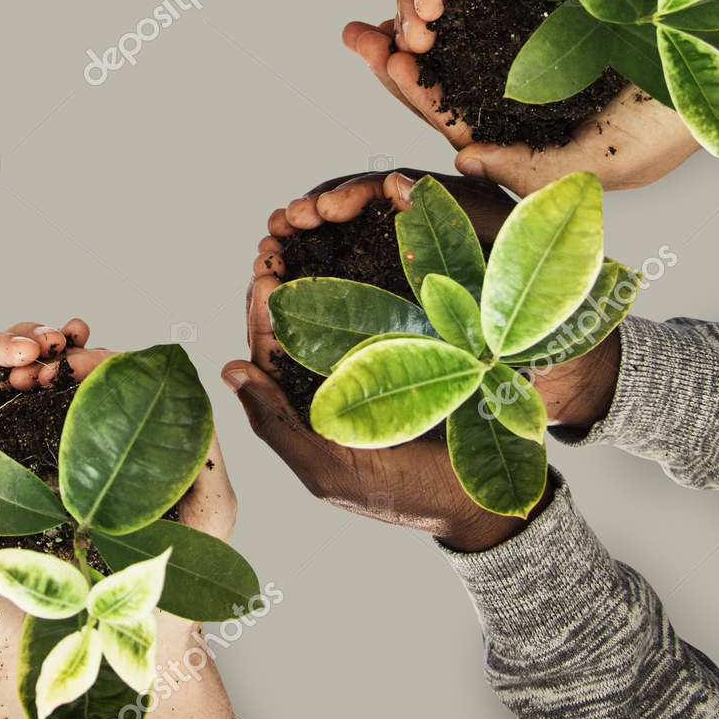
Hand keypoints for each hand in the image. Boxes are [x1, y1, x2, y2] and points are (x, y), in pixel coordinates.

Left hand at [232, 168, 530, 551]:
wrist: (489, 498)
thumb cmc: (405, 493)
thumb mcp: (329, 470)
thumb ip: (277, 424)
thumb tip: (229, 368)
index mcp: (306, 399)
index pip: (272, 343)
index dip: (263, 304)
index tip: (263, 268)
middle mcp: (337, 369)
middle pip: (300, 311)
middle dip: (287, 269)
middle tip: (283, 229)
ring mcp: (379, 351)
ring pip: (340, 295)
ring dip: (323, 255)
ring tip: (315, 219)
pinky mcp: (420, 339)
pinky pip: (388, 295)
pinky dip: (373, 259)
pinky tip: (368, 230)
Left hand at [345, 10, 718, 194]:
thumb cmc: (678, 122)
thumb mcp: (606, 157)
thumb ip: (534, 168)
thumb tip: (463, 158)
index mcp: (521, 118)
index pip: (450, 107)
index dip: (412, 87)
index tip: (384, 60)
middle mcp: (519, 76)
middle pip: (442, 66)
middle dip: (397, 51)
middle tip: (357, 33)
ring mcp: (536, 36)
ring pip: (464, 26)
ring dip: (425, 15)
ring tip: (395, 4)